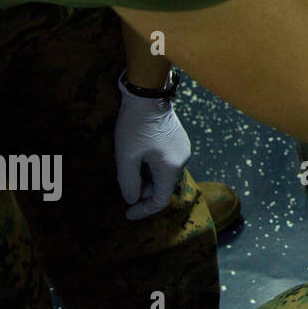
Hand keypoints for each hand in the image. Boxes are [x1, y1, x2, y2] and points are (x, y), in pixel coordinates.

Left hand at [115, 75, 190, 219]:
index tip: (127, 213)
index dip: (143, 211)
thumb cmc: (135, 126)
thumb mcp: (126, 157)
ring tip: (130, 167)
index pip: (159, 200)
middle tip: (124, 184)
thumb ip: (129, 182)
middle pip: (163, 186)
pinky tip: (140, 156)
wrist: (148, 94)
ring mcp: (183, 149)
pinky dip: (153, 166)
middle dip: (143, 191)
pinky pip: (167, 161)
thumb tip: (132, 199)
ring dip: (147, 177)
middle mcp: (182, 161)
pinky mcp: (180, 140)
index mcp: (170, 168)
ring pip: (165, 173)